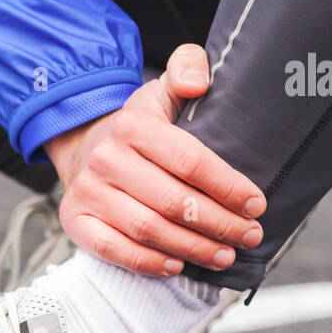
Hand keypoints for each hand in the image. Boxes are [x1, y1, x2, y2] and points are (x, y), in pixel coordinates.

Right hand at [44, 44, 266, 276]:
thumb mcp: (162, 90)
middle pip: (173, 201)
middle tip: (249, 235)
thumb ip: (188, 67)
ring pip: (147, 229)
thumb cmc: (139, 126)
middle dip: (219, 224)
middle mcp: (105, 158)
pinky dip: (148, 262)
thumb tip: (199, 82)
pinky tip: (177, 264)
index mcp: (132, 125)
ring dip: (192, 247)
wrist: (84, 146)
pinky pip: (113, 250)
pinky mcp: (74, 221)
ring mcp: (87, 192)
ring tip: (224, 255)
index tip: (257, 205)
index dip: (228, 187)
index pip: (190, 161)